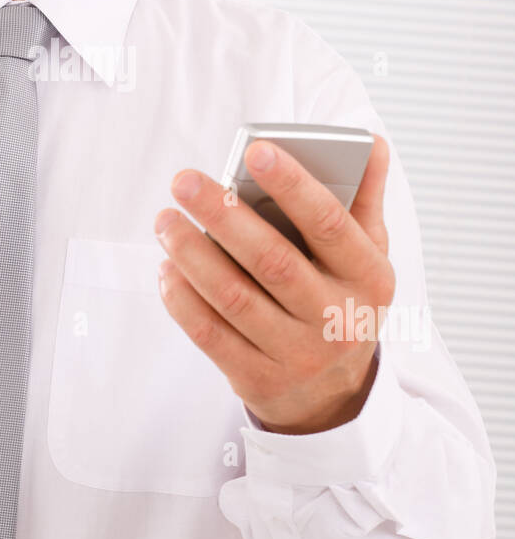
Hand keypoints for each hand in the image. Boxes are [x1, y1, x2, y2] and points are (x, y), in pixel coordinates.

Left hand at [153, 135, 394, 433]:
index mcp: (368, 277)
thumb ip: (364, 200)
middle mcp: (335, 318)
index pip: (329, 224)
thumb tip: (372, 143)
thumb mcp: (367, 257)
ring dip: (193, 255)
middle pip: (272, 260)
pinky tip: (168, 269)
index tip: (255, 151)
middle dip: (223, 215)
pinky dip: (183, 300)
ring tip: (166, 221)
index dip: (293, 185)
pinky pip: (212, 336)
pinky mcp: (259, 380)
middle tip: (184, 180)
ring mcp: (297, 354)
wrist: (335, 394)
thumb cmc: (343, 302)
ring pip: (235, 298)